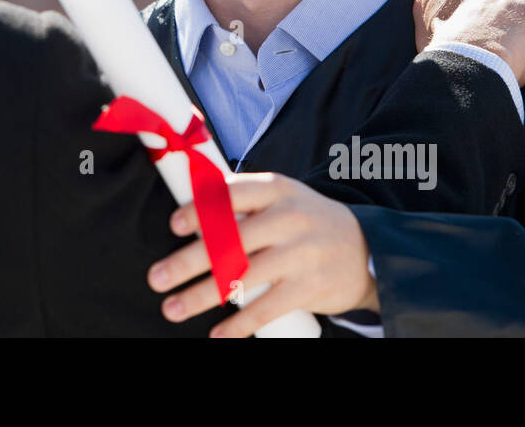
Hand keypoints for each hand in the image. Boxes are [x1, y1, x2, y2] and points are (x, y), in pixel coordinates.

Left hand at [147, 172, 376, 336]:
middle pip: (230, 240)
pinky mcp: (309, 287)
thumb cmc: (307, 221)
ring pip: (242, 277)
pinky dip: (238, 325)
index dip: (201, 209)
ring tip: (172, 308)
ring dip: (201, 296)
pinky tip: (216, 334)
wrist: (368, 249)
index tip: (174, 226)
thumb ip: (242, 200)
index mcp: (277, 190)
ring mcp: (301, 254)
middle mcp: (289, 219)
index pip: (232, 195)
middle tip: (156, 277)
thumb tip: (189, 205)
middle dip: (188, 261)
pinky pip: (266, 308)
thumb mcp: (282, 198)